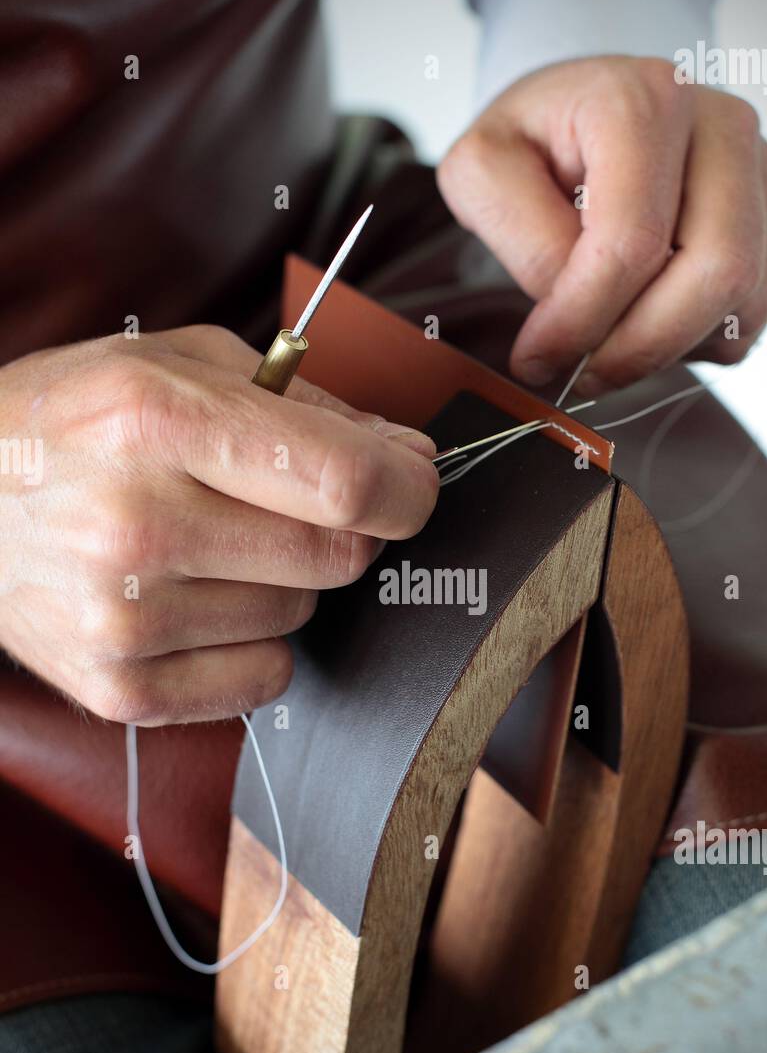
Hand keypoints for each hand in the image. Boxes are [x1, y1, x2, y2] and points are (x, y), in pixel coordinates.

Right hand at [0, 326, 436, 723]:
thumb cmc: (68, 423)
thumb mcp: (171, 364)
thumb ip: (301, 402)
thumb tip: (405, 457)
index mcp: (157, 421)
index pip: (343, 483)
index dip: (406, 488)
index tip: (411, 484)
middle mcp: (138, 525)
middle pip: (337, 558)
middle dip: (341, 529)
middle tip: (288, 506)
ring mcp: (124, 619)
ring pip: (301, 616)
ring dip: (283, 581)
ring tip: (209, 546)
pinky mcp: (119, 689)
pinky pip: (264, 679)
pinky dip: (253, 643)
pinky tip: (197, 602)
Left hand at [437, 56, 766, 393]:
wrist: (586, 116)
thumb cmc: (535, 145)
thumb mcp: (483, 173)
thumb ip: (522, 238)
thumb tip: (573, 313)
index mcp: (647, 101)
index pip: (633, 243)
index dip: (582, 321)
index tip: (536, 357)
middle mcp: (725, 127)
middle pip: (716, 273)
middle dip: (639, 348)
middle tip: (581, 374)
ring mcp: (765, 174)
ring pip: (743, 303)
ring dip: (669, 348)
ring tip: (609, 339)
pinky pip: (752, 316)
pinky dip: (697, 341)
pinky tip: (648, 317)